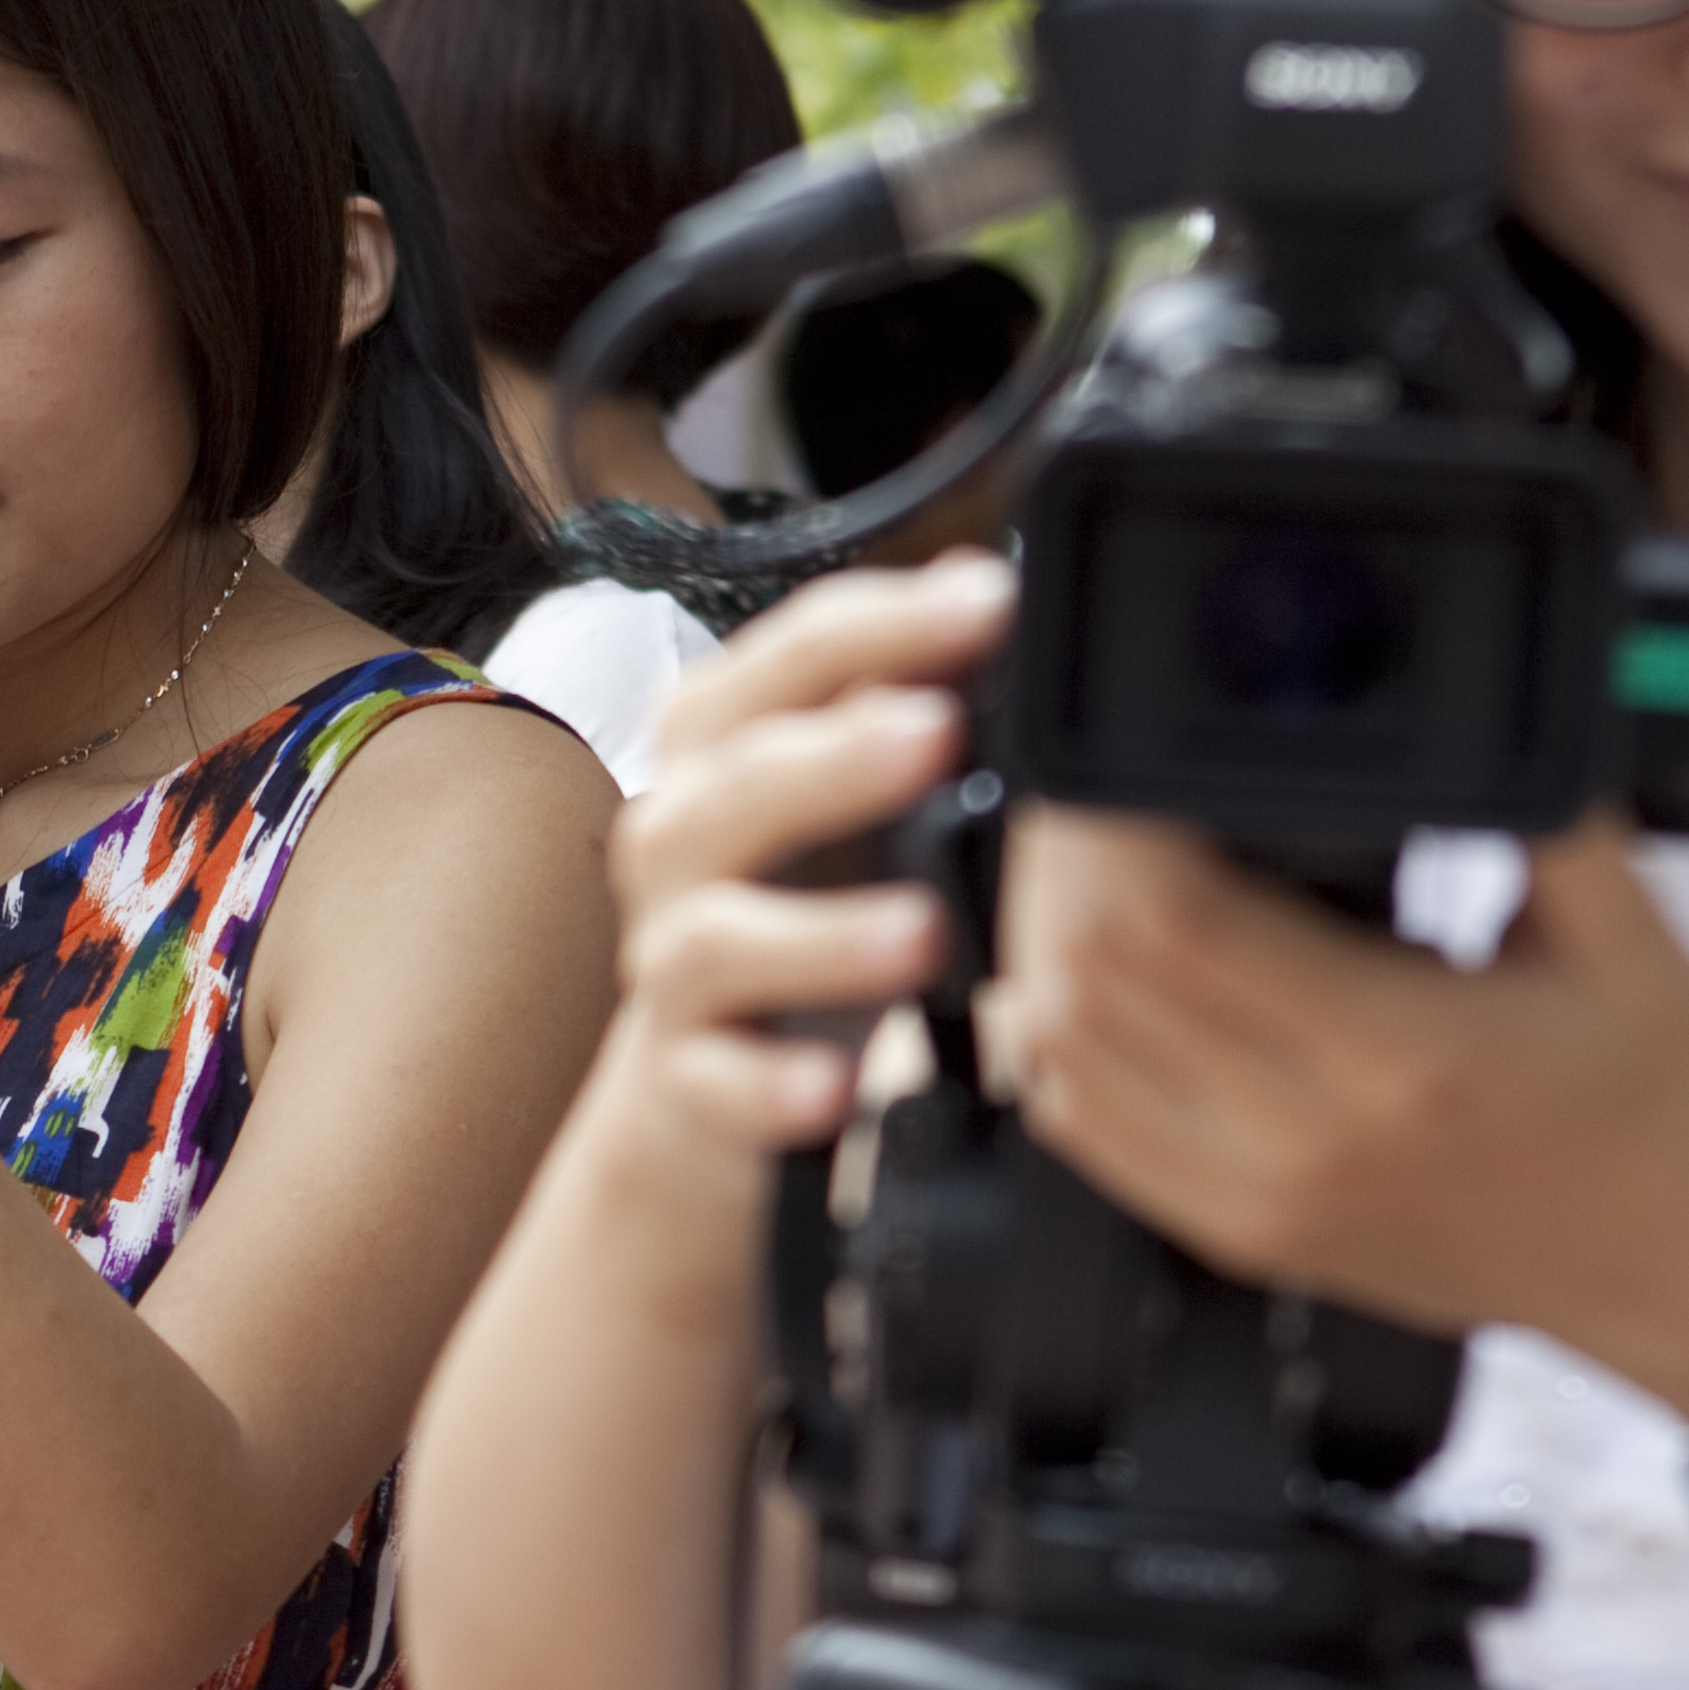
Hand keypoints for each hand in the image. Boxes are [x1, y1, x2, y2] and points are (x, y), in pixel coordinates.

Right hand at [576, 558, 999, 1157]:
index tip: (991, 600)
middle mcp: (682, 842)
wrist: (707, 1071)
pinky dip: (770, 1084)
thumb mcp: (858, 797)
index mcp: (726, 747)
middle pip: (734, 781)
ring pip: (715, 938)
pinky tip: (834, 1088)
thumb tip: (1014, 610)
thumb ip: (914, 706)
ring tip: (923, 934)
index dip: (886, 623)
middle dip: (834, 754)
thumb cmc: (806, 905)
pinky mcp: (685, 1078)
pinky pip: (715, 1081)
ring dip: (820, 933)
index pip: (789, 656)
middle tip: (938, 733)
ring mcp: (674, 964)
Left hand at [977, 803, 1688, 1373]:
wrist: (1684, 1273)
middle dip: (1058, 867)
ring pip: (1055, 1056)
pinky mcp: (1236, 1234)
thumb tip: (1472, 691)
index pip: (1174, 922)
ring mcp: (1257, 1198)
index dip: (1107, 825)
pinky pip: (1081, 1130)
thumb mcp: (1629, 930)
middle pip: (1086, 978)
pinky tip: (1071, 978)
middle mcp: (1306, 1136)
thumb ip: (1540, 805)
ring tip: (1075, 869)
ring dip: (1036, 948)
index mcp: (1402, 1050)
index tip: (1110, 757)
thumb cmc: (1666, 1104)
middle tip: (1081, 793)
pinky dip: (1048, 1041)